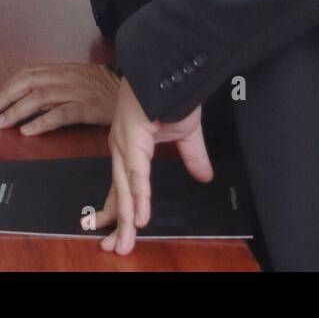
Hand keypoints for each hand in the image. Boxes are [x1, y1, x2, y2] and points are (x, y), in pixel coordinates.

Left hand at [0, 62, 120, 133]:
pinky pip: (61, 114)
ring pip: (40, 98)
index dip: (10, 85)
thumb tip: (31, 96)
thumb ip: (57, 84)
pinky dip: (42, 122)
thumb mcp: (79, 78)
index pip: (30, 73)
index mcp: (63, 70)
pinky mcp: (87, 108)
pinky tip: (28, 131)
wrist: (134, 87)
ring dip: (18, 111)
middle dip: (7, 96)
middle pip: (30, 83)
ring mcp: (76, 92)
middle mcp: (66, 78)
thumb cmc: (104, 87)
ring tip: (3, 122)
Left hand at [90, 78, 209, 254]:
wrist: (172, 67)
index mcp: (130, 148)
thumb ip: (193, 157)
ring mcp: (124, 142)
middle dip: (115, 224)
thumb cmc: (172, 93)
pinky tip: (139, 217)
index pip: (121, 187)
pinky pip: (136, 174)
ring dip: (125, 219)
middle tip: (113, 250)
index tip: (113, 235)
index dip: (117, 212)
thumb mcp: (186, 133)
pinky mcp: (132, 137)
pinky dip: (138, 197)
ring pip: (124, 189)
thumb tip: (206, 177)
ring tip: (125, 243)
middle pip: (117, 193)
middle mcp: (122, 147)